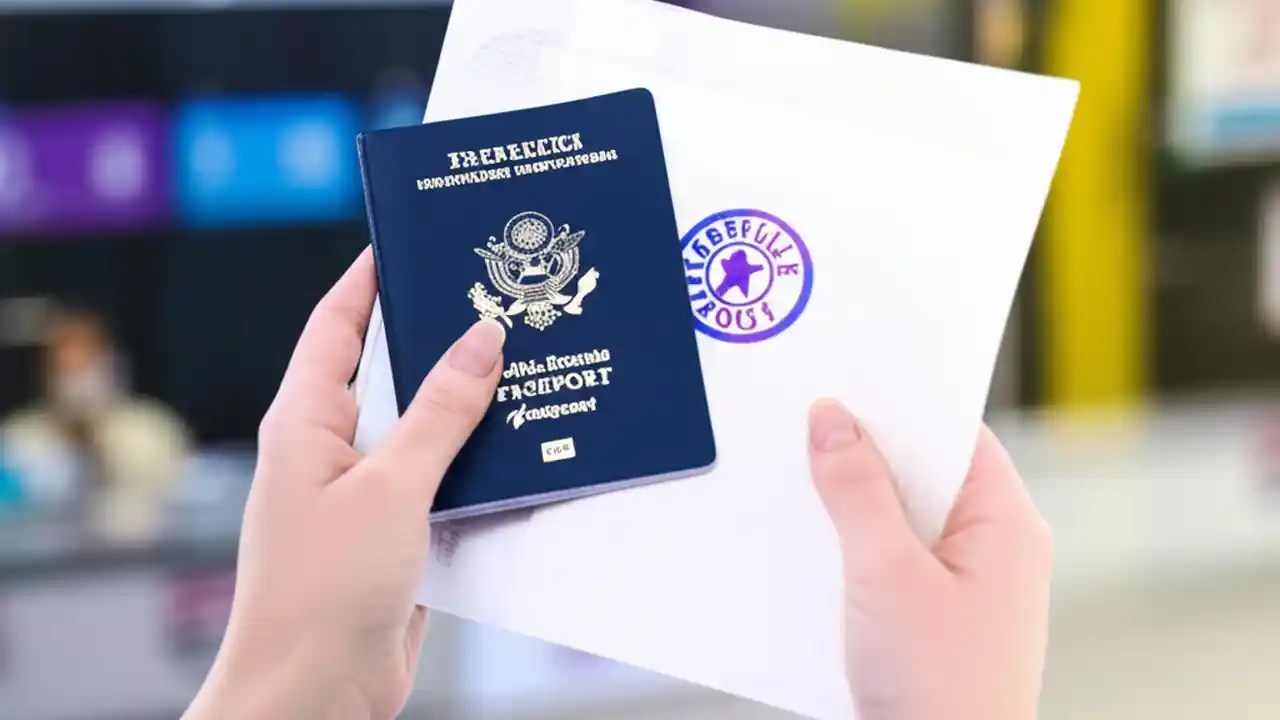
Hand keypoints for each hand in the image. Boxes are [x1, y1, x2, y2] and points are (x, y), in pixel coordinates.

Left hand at [185, 249, 505, 719]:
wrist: (314, 697)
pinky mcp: (395, 537)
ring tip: (527, 369)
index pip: (335, 325)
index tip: (413, 240)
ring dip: (469, 409)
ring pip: (424, 431)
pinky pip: (441, 483)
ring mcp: (363, 496)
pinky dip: (477, 467)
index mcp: (305, 422)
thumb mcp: (390, 488)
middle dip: (440, 341)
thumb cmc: (322, 593)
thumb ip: (439, 413)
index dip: (370, 278)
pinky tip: (522, 452)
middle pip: (388, 373)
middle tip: (498, 300)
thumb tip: (479, 339)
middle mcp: (331, 450)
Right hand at [808, 400, 1051, 719]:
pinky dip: (853, 551)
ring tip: (803, 489)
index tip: (848, 385)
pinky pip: (891, 562)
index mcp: (1007, 525)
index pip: (957, 436)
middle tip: (808, 432)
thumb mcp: (886, 573)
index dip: (903, 407)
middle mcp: (993, 551)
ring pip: (902, 521)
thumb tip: (833, 421)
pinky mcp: (932, 620)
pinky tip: (814, 551)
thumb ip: (857, 491)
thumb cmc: (941, 691)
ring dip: (854, 507)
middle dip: (866, 457)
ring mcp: (965, 588)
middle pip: (924, 476)